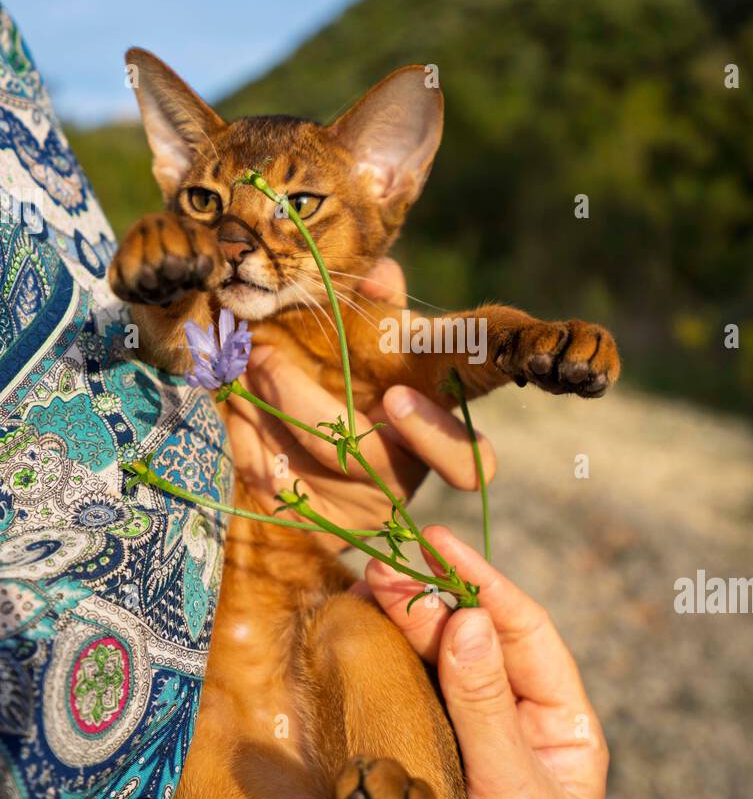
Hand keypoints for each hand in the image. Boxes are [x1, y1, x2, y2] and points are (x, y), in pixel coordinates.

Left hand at [224, 259, 494, 546]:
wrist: (323, 448)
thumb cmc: (369, 382)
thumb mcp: (385, 344)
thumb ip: (389, 309)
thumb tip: (379, 273)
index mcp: (437, 440)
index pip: (471, 462)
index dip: (438, 437)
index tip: (395, 398)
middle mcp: (403, 484)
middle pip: (358, 456)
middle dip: (303, 403)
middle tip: (265, 356)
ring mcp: (357, 512)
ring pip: (302, 470)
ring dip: (262, 409)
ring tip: (237, 363)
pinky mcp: (312, 525)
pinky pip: (271, 483)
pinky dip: (246, 438)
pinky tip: (234, 404)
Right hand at [359, 526, 607, 798]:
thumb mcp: (517, 797)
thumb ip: (487, 709)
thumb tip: (469, 616)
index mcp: (562, 727)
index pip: (523, 633)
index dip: (481, 581)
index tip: (433, 541)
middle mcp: (518, 732)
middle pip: (474, 646)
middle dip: (430, 601)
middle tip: (378, 567)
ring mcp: (471, 757)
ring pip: (436, 677)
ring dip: (402, 634)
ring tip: (364, 592)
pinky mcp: (429, 785)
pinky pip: (408, 720)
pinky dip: (384, 683)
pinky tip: (360, 653)